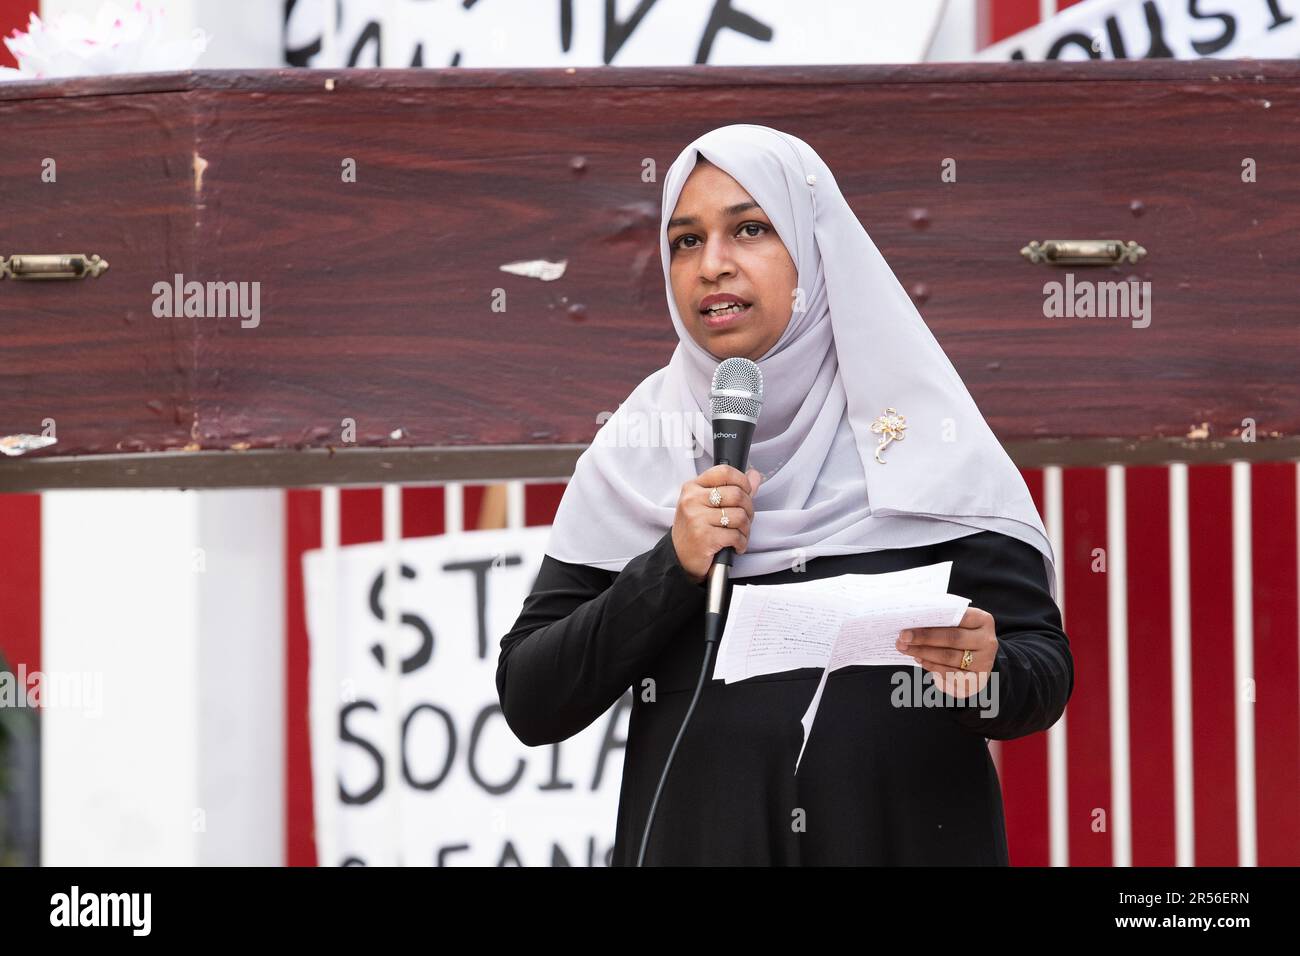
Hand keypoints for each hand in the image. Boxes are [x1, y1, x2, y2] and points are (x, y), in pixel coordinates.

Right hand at [671, 464, 761, 583]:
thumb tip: (755, 476)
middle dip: (748, 509)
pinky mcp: (704, 537)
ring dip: (745, 528)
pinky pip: (735, 535)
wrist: (679, 558)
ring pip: (739, 516)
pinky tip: (735, 546)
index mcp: (693, 487)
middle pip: (737, 494)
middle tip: (744, 519)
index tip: (746, 491)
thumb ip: (733, 489)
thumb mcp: (708, 505)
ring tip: (739, 534)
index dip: (742, 481)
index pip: (724, 472)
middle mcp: (692, 500)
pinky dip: (741, 543)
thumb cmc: (695, 530)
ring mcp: (697, 518)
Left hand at [896, 607, 997, 698]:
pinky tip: (920, 660)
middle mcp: (988, 641)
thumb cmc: (960, 635)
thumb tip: (912, 622)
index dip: (933, 621)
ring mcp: (984, 663)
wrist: (978, 659)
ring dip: (923, 653)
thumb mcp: (957, 623)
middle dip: (924, 638)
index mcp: (983, 621)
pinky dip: (932, 667)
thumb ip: (941, 619)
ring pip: (949, 658)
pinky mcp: (977, 680)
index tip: (908, 625)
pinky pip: (950, 675)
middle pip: (952, 638)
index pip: (958, 617)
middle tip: (902, 638)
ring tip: (906, 649)